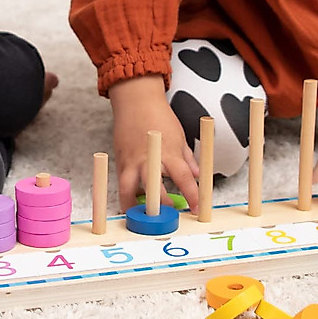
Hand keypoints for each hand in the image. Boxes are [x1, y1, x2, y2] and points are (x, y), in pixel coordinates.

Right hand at [108, 75, 199, 213]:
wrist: (136, 100)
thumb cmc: (159, 116)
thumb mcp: (180, 136)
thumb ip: (188, 159)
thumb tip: (198, 176)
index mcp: (168, 152)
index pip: (183, 178)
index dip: (191, 195)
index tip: (197, 208)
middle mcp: (148, 159)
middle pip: (153, 188)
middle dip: (160, 205)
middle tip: (167, 218)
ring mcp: (131, 161)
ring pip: (128, 190)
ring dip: (135, 206)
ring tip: (142, 218)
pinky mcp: (119, 161)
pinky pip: (121, 183)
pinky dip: (127, 195)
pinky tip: (134, 203)